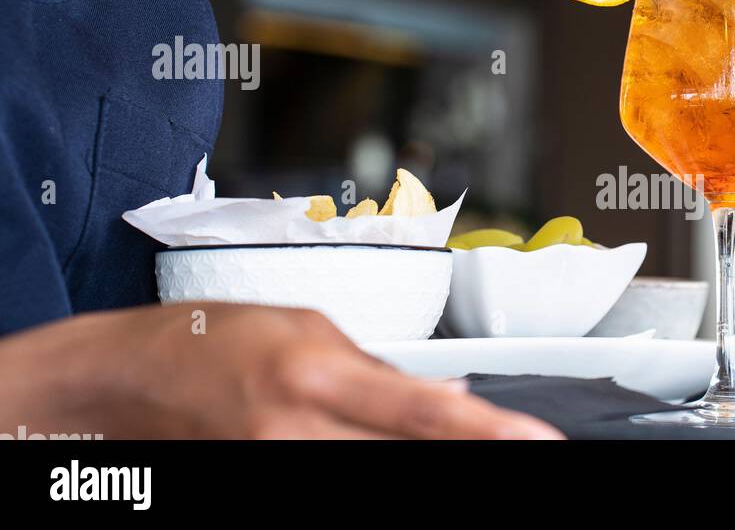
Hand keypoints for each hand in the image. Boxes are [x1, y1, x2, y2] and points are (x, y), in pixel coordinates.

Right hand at [0, 304, 563, 439]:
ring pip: (375, 477)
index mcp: (317, 372)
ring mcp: (275, 466)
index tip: (537, 442)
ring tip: (448, 443)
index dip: (490, 433)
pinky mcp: (260, 486)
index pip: (426, 411)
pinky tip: (366, 444)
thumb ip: (380, 370)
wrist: (120, 379)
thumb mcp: (304, 325)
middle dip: (461, 454)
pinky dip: (365, 464)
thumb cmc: (207, 340)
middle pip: (407, 459)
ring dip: (415, 462)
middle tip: (507, 447)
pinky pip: (331, 483)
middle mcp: (298, 429)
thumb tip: (448, 400)